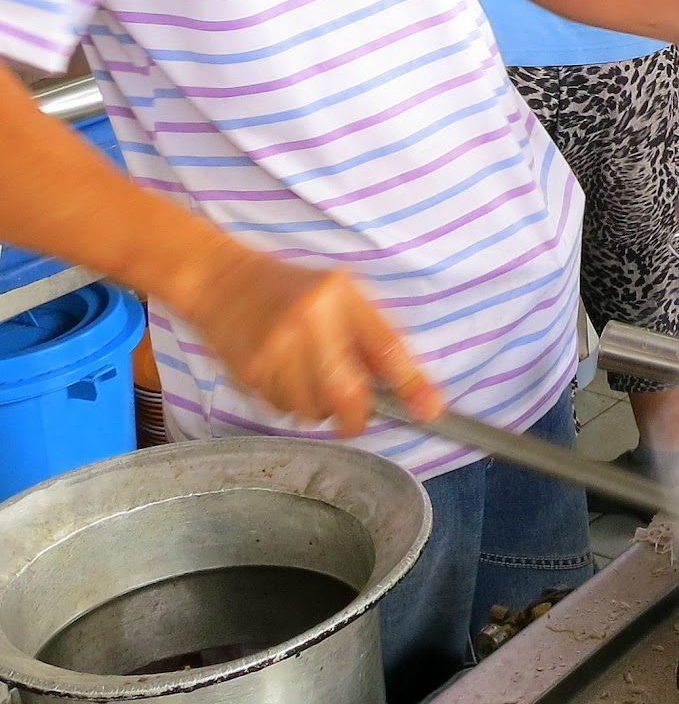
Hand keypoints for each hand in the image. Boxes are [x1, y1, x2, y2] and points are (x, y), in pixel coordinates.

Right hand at [174, 244, 442, 436]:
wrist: (223, 283)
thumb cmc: (293, 288)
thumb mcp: (341, 294)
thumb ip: (370, 334)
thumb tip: (404, 385)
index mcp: (340, 296)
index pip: (387, 348)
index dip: (411, 384)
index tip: (431, 409)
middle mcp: (310, 321)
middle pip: (347, 394)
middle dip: (356, 417)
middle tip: (355, 420)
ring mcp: (276, 348)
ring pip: (313, 408)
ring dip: (319, 407)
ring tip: (310, 379)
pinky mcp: (250, 370)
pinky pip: (282, 408)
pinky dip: (290, 402)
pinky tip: (283, 375)